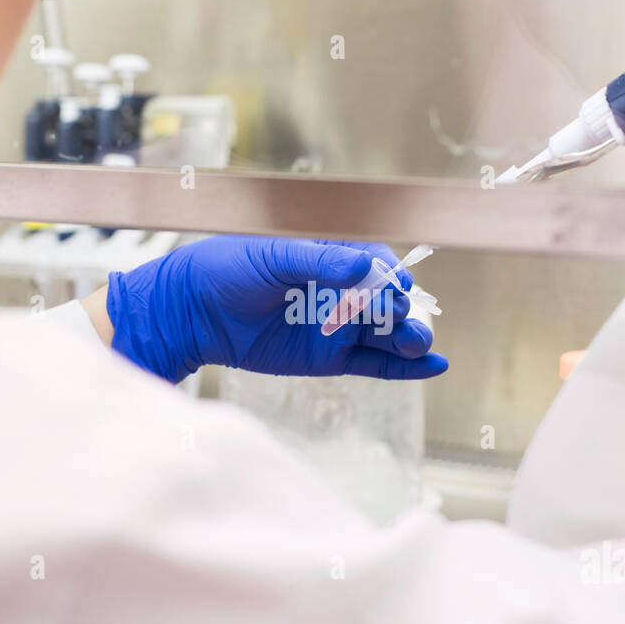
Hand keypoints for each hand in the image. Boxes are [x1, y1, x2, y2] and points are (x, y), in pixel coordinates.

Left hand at [105, 236, 448, 382]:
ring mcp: (339, 325)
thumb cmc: (228, 269)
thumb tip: (362, 267)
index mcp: (331, 255)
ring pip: (387, 334)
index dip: (390, 273)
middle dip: (402, 310)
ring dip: (410, 338)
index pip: (375, 262)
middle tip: (401, 318)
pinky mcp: (331, 358)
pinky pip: (375, 363)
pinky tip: (432, 367)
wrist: (192, 310)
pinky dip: (403, 368)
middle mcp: (341, 290)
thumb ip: (319, 261)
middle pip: (388, 300)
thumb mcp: (273, 256)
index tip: (396, 284)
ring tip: (419, 345)